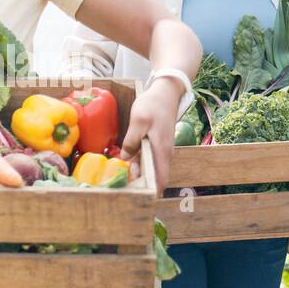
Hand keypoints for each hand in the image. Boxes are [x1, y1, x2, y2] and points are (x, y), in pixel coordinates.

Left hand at [119, 79, 181, 195]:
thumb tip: (124, 159)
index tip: (136, 195)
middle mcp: (165, 153)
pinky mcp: (158, 145)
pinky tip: (127, 160)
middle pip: (155, 177)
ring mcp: (163, 149)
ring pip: (152, 169)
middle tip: (123, 184)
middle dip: (141, 183)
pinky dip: (140, 163)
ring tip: (122, 174)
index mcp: (162, 151)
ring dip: (139, 173)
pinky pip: (150, 159)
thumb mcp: (138, 121)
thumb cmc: (153, 105)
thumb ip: (131, 141)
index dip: (151, 191)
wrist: (166, 92)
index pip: (161, 180)